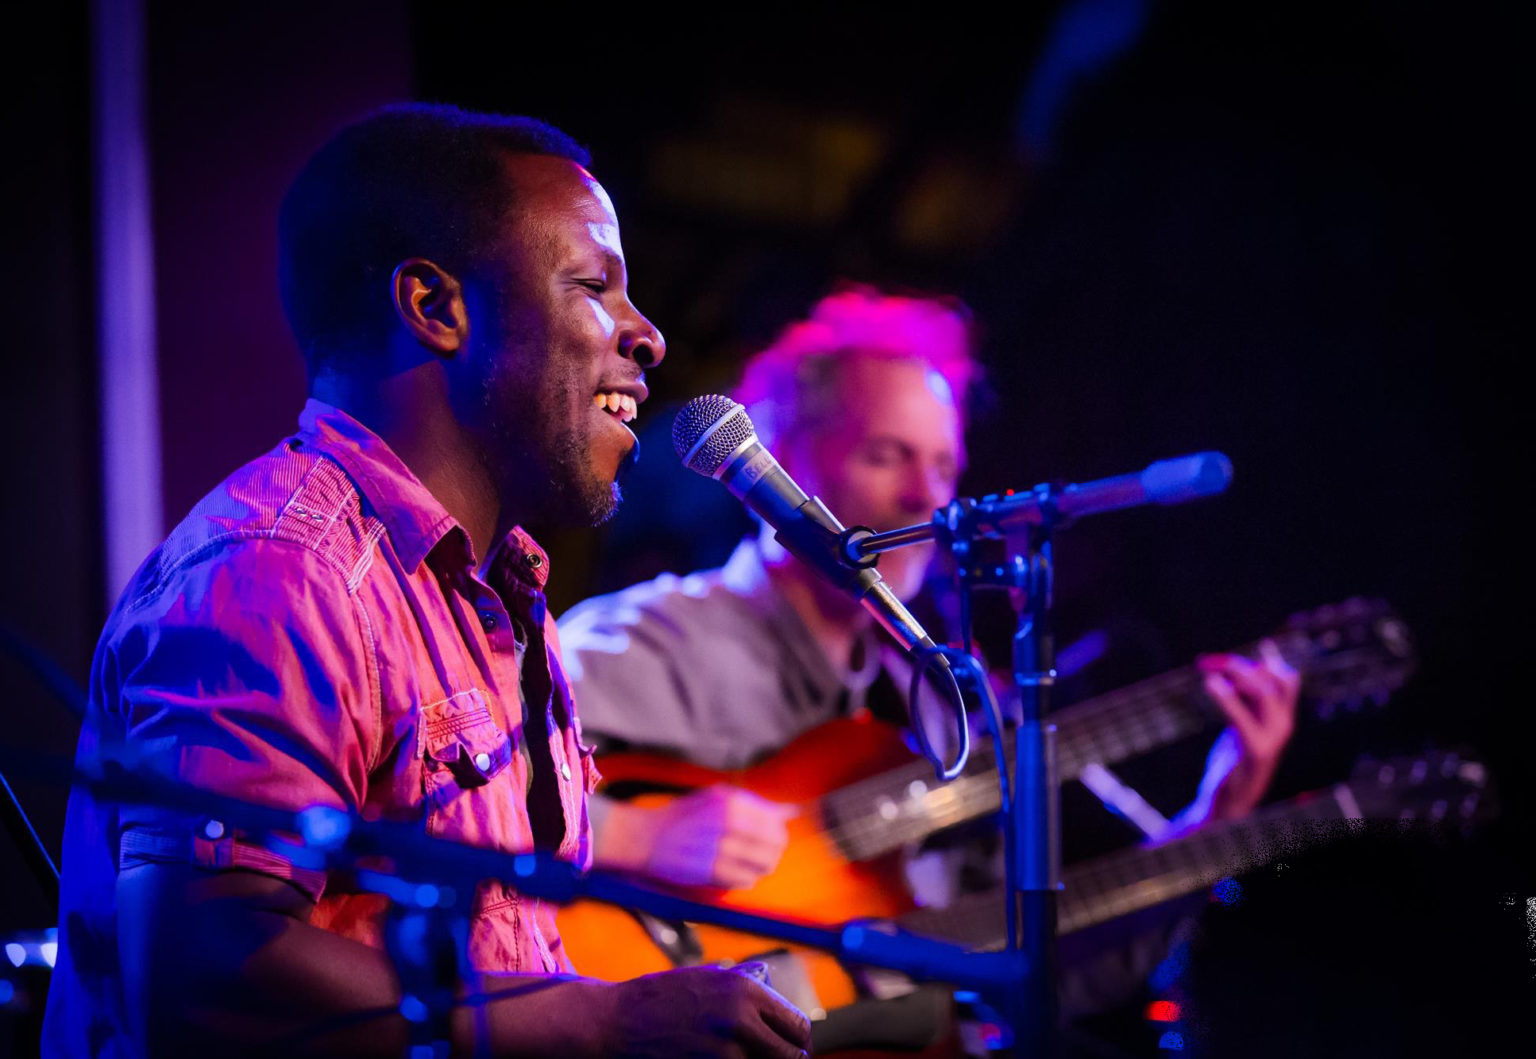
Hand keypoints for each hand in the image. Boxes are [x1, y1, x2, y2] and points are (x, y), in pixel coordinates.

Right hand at [597, 785, 794, 888]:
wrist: (648, 837)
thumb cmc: (684, 816)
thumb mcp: (717, 799)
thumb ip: (756, 804)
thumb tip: (791, 811)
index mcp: (732, 804)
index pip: (775, 822)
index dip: (778, 832)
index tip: (773, 836)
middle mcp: (729, 825)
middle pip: (774, 845)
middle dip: (773, 850)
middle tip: (765, 853)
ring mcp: (720, 850)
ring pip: (763, 865)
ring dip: (762, 866)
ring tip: (752, 864)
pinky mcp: (711, 873)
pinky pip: (745, 881)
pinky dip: (746, 879)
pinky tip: (736, 872)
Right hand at [598, 964, 810, 1058]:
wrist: (615, 1020)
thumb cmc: (659, 998)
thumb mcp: (707, 979)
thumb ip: (743, 990)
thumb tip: (772, 1002)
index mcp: (746, 991)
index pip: (796, 1026)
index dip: (795, 1040)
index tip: (788, 1046)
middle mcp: (742, 1020)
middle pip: (791, 1056)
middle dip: (785, 1058)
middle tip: (772, 1058)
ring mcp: (727, 1052)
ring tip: (739, 1055)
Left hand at [1192, 639, 1300, 822]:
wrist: (1230, 800)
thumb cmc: (1236, 761)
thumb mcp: (1243, 726)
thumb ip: (1246, 701)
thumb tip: (1243, 669)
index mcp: (1282, 718)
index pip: (1286, 678)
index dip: (1260, 662)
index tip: (1224, 660)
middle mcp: (1283, 725)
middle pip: (1278, 680)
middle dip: (1245, 666)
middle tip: (1212, 662)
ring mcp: (1273, 738)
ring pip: (1264, 693)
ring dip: (1238, 675)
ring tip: (1209, 670)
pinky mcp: (1255, 750)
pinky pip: (1242, 717)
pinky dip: (1227, 698)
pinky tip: (1211, 685)